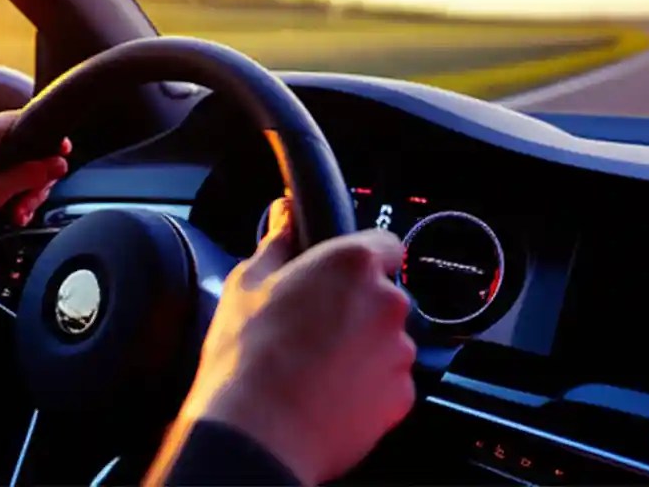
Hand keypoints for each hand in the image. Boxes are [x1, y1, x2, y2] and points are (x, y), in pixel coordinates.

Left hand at [0, 111, 69, 329]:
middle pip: (24, 147)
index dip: (50, 143)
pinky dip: (4, 188)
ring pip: (12, 162)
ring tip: (16, 213)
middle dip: (34, 178)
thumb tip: (58, 163)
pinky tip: (5, 210)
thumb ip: (30, 175)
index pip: (31, 122)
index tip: (62, 160)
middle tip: (30, 203)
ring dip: (20, 188)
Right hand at [157, 197, 415, 483]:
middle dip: (356, 308)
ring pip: (386, 341)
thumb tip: (284, 215)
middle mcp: (387, 303)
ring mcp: (398, 351)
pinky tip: (327, 392)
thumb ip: (277, 243)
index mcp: (352, 263)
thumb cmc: (247, 357)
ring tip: (315, 366)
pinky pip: (388, 382)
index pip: (383, 244)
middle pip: (382, 295)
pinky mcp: (401, 396)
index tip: (338, 276)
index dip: (359, 260)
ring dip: (361, 348)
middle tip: (313, 327)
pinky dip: (366, 387)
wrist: (257, 433)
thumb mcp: (247, 284)